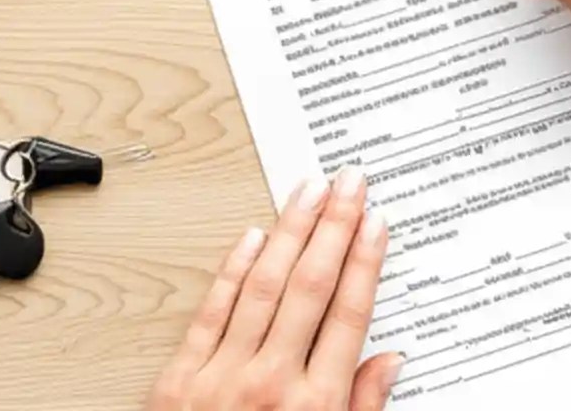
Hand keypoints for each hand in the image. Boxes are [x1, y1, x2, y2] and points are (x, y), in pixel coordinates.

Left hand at [148, 166, 401, 410]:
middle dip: (335, 225)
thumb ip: (362, 409)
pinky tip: (252, 237)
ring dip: (290, 230)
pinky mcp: (179, 379)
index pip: (350, 313)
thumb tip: (391, 362)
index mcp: (316, 406)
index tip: (377, 224)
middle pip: (312, 285)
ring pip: (264, 284)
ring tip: (308, 190)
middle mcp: (271, 384)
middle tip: (350, 183)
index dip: (366, 260)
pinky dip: (233, 270)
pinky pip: (212, 310)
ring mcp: (222, 377)